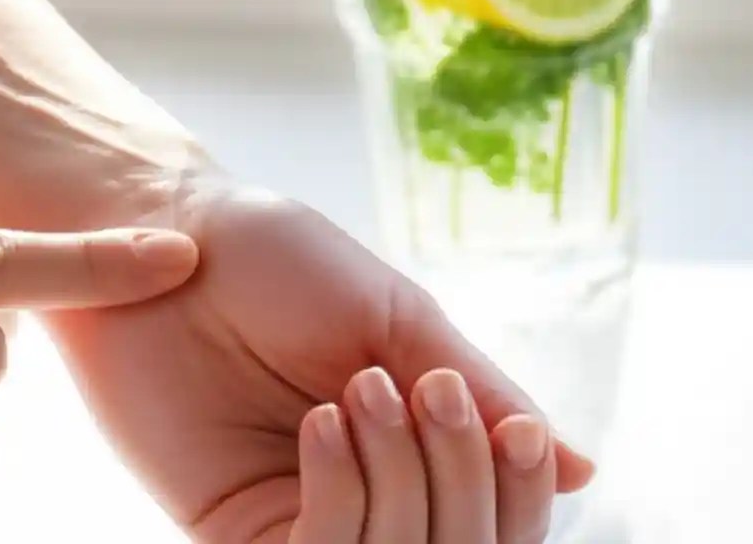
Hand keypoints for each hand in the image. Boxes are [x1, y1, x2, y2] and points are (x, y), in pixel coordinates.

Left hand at [43, 180, 594, 541]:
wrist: (168, 238)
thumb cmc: (282, 260)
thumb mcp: (398, 320)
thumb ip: (485, 395)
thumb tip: (584, 471)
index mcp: (418, 444)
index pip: (500, 518)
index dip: (524, 494)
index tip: (515, 430)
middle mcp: (371, 492)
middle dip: (463, 480)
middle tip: (428, 392)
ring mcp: (304, 517)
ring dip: (403, 479)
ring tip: (359, 388)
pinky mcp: (237, 531)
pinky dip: (341, 497)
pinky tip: (324, 423)